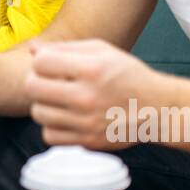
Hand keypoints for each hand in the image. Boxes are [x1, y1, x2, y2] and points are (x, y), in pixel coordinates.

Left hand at [25, 39, 152, 148]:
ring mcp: (86, 122)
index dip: (41, 62)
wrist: (157, 110)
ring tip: (59, 100)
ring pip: (38, 113)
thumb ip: (65, 48)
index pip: (41, 63)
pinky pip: (48, 136)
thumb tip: (32, 49)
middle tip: (49, 82)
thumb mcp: (102, 51)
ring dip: (44, 105)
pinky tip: (65, 118)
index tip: (51, 65)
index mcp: (91, 69)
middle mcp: (87, 96)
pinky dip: (52, 127)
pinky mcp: (87, 141)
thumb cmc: (127, 75)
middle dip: (36, 81)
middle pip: (32, 88)